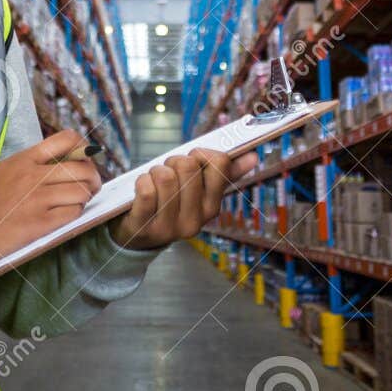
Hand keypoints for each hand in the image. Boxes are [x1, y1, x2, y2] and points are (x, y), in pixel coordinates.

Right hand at [0, 131, 101, 263]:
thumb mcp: (5, 170)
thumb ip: (32, 164)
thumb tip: (66, 160)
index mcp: (24, 159)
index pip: (67, 139)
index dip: (84, 148)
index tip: (87, 158)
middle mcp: (33, 176)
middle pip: (82, 168)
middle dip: (93, 178)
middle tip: (91, 186)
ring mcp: (36, 200)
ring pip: (81, 192)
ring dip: (84, 198)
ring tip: (76, 203)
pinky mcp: (39, 224)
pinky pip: (72, 214)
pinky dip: (75, 214)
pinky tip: (65, 216)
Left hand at [108, 148, 259, 250]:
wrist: (139, 237)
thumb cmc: (170, 204)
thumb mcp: (197, 191)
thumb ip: (225, 175)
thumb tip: (253, 156)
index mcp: (212, 208)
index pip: (220, 164)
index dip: (202, 153)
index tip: (193, 161)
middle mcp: (195, 221)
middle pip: (187, 165)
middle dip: (173, 162)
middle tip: (168, 174)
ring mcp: (169, 227)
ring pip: (165, 176)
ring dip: (154, 172)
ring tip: (153, 182)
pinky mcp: (144, 226)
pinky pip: (147, 190)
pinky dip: (141, 182)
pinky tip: (141, 189)